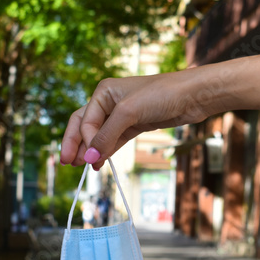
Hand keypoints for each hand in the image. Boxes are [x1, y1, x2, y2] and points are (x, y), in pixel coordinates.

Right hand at [60, 69, 212, 165]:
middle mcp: (110, 101)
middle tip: (66, 164)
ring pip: (99, 134)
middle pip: (85, 125)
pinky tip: (99, 163)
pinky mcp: (135, 124)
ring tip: (82, 168)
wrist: (193, 96)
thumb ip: (107, 135)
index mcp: (104, 92)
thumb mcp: (129, 112)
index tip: (89, 158)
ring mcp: (123, 114)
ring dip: (90, 150)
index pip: (84, 119)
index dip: (85, 140)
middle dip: (76, 144)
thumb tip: (89, 158)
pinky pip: (114, 139)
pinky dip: (106, 150)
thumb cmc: (161, 95)